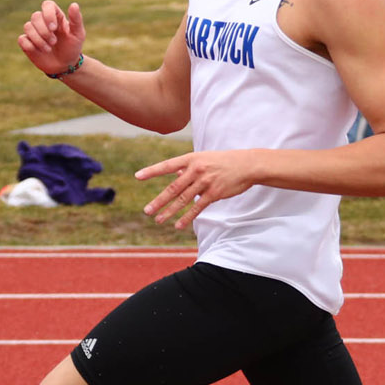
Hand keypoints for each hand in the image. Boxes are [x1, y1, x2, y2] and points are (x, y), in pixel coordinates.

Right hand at [18, 0, 85, 75]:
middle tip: (54, 42)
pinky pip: (22, 39)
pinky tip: (40, 51)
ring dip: (38, 40)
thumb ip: (76, 19)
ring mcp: (33, 31)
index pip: (47, 5)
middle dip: (44, 31)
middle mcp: (43, 21)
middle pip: (35, 16)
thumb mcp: (78, 34)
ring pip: (27, 26)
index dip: (48, 14)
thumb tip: (74, 4)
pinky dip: (31, 46)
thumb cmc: (72, 47)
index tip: (54, 28)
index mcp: (55, 16)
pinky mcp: (26, 42)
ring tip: (48, 49)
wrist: (65, 65)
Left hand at [134, 149, 258, 229]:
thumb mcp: (204, 159)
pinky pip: (197, 207)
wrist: (246, 165)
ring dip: (169, 211)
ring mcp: (205, 182)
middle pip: (173, 188)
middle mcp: (196, 170)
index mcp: (191, 159)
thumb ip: (188, 168)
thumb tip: (174, 175)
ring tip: (158, 220)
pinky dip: (187, 217)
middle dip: (158, 201)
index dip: (151, 171)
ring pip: (183, 199)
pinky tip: (178, 225)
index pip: (167, 165)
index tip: (137, 176)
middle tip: (147, 211)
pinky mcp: (214, 193)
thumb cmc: (223, 161)